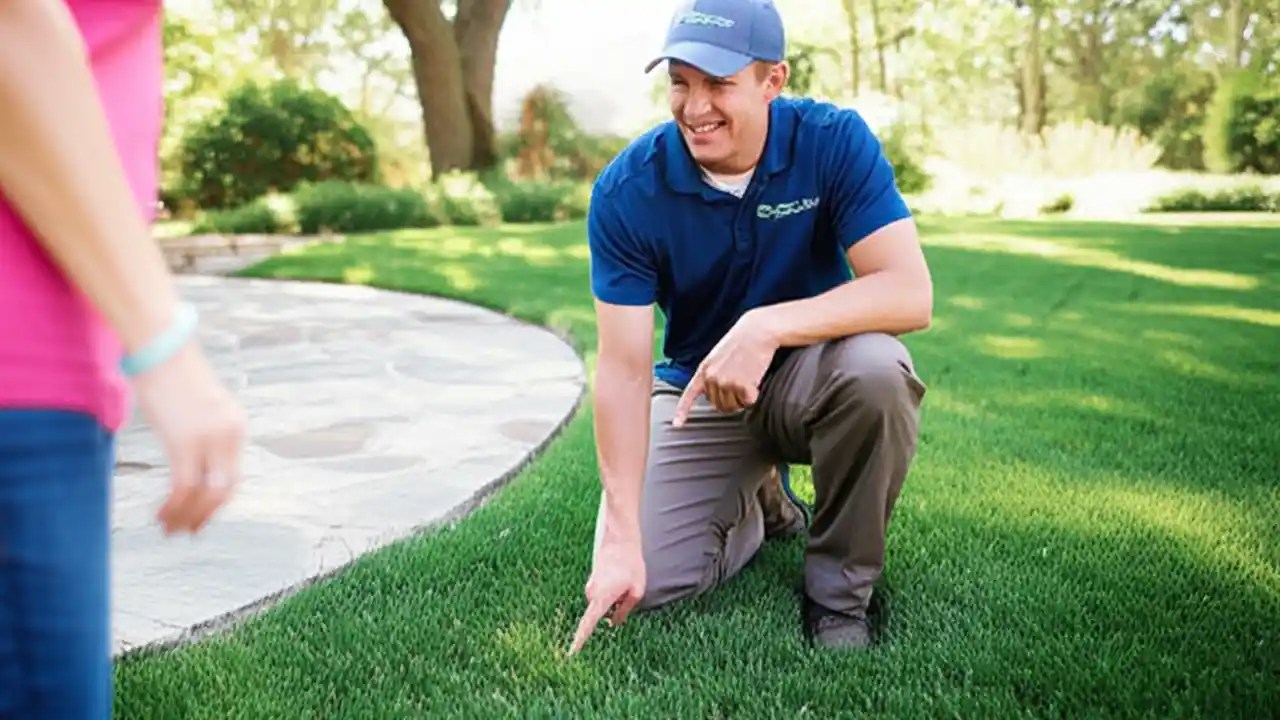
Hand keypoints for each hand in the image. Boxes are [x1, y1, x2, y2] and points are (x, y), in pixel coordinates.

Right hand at [132, 342, 245, 534]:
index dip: (218, 503)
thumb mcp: (197, 404)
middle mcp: (229, 435)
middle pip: (225, 491)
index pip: (234, 477)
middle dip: (206, 515)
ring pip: (204, 494)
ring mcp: (209, 439)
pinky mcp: (184, 441)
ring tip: (169, 529)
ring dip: (187, 516)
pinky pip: (184, 486)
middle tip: (188, 531)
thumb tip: (191, 450)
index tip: (202, 517)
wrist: (161, 346)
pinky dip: (174, 507)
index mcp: (235, 426)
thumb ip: (202, 428)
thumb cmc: (172, 372)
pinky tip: (160, 515)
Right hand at [568, 536, 645, 655]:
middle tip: (628, 590)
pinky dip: (613, 591)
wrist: (619, 539)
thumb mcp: (636, 590)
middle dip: (616, 610)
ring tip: (625, 580)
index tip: (571, 654)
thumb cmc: (630, 564)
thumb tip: (614, 623)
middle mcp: (591, 594)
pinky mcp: (593, 581)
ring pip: (604, 604)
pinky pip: (603, 595)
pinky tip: (621, 576)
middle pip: (603, 614)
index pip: (588, 624)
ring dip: (615, 598)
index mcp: (601, 599)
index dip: (580, 640)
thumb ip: (625, 610)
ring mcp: (590, 587)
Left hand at [673, 310, 778, 425]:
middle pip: (719, 406)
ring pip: (734, 406)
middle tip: (740, 382)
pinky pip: (748, 402)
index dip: (682, 411)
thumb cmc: (741, 343)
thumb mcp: (718, 357)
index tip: (677, 424)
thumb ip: (713, 375)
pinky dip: (754, 395)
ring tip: (746, 378)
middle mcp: (711, 378)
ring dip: (742, 398)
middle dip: (731, 400)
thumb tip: (716, 398)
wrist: (757, 331)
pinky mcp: (741, 385)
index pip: (690, 395)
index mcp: (703, 371)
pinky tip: (754, 380)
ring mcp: (725, 382)